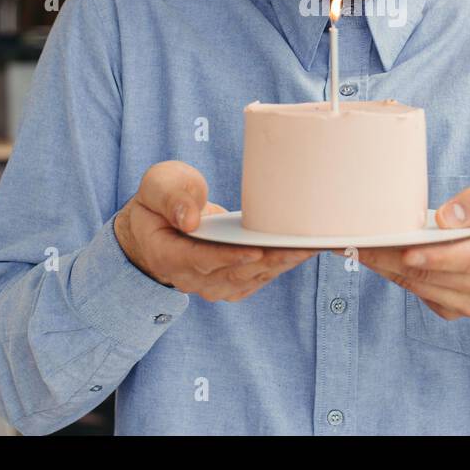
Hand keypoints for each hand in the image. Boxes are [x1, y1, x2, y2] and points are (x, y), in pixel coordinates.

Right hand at [117, 160, 317, 301]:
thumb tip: (190, 219)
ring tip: (311, 247)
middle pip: (233, 273)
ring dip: (281, 264)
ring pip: (250, 278)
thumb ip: (171, 197)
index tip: (256, 250)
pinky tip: (304, 251)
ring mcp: (211, 284)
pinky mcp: (230, 281)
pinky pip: (258, 277)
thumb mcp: (157, 186)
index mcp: (167, 254)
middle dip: (269, 260)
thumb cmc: (162, 200)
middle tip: (300, 247)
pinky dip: (280, 266)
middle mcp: (190, 278)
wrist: (161, 225)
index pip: (199, 260)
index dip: (228, 257)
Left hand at [347, 170, 469, 317]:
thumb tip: (449, 217)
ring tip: (353, 246)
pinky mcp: (455, 309)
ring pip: (420, 286)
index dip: (437, 257)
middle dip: (391, 259)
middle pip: (434, 275)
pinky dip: (393, 275)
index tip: (406, 249)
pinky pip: (419, 294)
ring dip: (384, 267)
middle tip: (355, 240)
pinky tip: (372, 257)